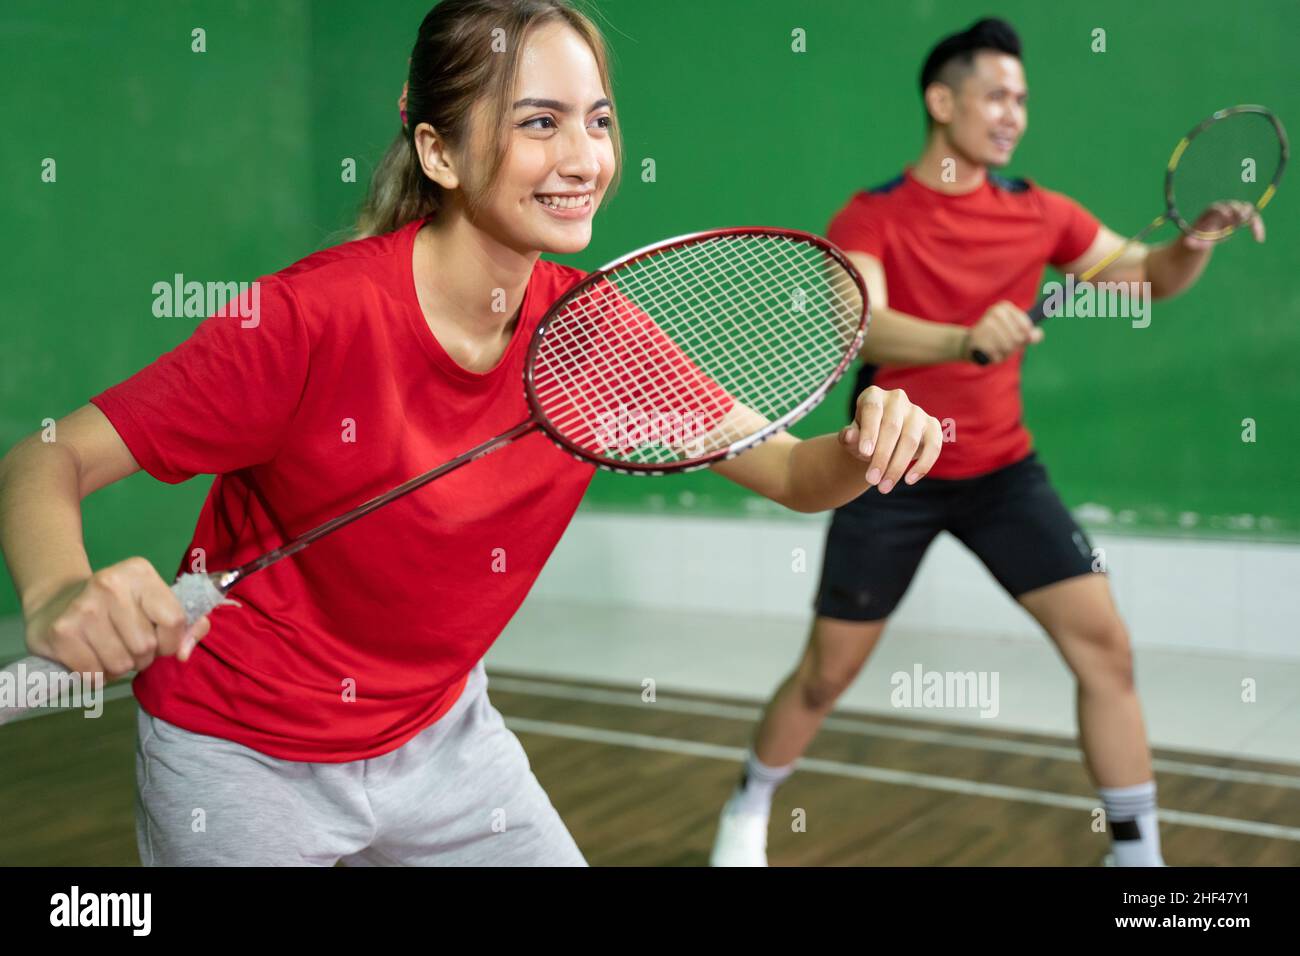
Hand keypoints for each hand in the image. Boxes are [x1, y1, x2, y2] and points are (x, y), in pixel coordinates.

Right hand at [23, 557, 208, 679]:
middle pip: (146, 646)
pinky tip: (90, 657)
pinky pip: (93, 675)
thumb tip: (183, 654)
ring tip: (109, 650)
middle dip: (142, 657)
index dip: (171, 641)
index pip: (174, 620)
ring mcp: (83, 608)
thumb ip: (187, 625)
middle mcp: (110, 585)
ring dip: (119, 668)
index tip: (159, 641)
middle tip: (128, 645)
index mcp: (139, 572)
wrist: (57, 601)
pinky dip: (96, 676)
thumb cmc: (120, 607)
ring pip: (120, 664)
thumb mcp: (156, 602)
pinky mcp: (61, 633)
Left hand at [839, 386, 942, 493]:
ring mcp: (917, 412)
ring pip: (910, 439)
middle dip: (882, 456)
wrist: (881, 442)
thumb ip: (849, 437)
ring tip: (884, 486)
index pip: (872, 410)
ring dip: (898, 466)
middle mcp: (897, 399)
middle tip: (871, 480)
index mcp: (874, 395)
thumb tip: (849, 436)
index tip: (864, 453)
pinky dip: (923, 465)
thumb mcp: (851, 438)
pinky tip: (909, 480)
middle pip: (892, 427)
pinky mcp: (932, 426)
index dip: (869, 431)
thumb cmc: (863, 438)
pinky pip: (933, 446)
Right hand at [965, 300, 1041, 363]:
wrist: (969, 343)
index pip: (1027, 327)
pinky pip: (996, 354)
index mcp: (1005, 307)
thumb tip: (1038, 335)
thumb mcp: (1015, 333)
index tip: (1016, 337)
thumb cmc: (996, 338)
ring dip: (1003, 353)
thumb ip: (1029, 334)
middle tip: (1002, 344)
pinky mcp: (978, 338)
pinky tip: (988, 352)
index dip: (1024, 338)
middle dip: (1013, 347)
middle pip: (1018, 338)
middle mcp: (996, 312)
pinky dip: (995, 357)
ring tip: (994, 348)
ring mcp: (986, 324)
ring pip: (1007, 347)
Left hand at [1183, 200, 1264, 249]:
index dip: (1223, 212)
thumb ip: (1191, 241)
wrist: (1208, 234)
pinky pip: (1254, 219)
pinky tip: (1258, 240)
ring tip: (1253, 232)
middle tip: (1240, 222)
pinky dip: (1257, 227)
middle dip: (1238, 212)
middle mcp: (1225, 208)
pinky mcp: (1243, 219)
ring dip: (1250, 218)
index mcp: (1212, 211)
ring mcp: (1236, 212)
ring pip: (1247, 209)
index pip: (1218, 208)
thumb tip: (1186, 243)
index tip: (1226, 218)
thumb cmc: (1200, 235)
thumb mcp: (1195, 239)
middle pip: (1234, 206)